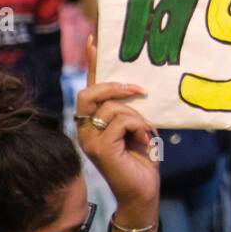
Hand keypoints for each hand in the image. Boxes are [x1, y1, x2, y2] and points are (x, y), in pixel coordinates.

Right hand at [77, 38, 159, 231]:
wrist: (143, 192)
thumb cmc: (141, 160)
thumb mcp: (136, 126)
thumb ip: (130, 108)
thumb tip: (136, 84)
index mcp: (92, 122)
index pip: (89, 87)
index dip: (92, 63)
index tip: (95, 39)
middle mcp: (84, 129)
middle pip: (90, 92)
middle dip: (115, 86)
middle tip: (139, 90)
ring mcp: (89, 140)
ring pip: (112, 107)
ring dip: (137, 116)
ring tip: (146, 132)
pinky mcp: (100, 149)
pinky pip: (121, 121)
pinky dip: (138, 126)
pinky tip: (144, 140)